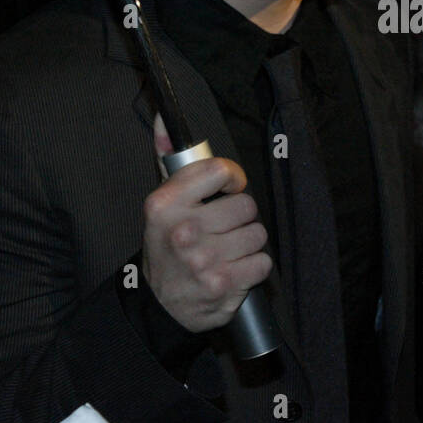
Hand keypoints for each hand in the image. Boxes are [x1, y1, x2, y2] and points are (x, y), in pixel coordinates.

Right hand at [141, 114, 272, 332]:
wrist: (160, 304)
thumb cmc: (167, 246)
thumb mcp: (161, 202)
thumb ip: (168, 157)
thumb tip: (163, 118)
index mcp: (165, 204)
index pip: (222, 171)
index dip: (232, 180)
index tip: (226, 190)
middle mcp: (183, 230)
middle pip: (246, 205)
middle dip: (240, 217)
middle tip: (223, 229)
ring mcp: (203, 260)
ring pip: (257, 233)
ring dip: (248, 243)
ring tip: (227, 250)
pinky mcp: (222, 284)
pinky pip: (262, 262)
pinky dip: (254, 267)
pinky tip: (234, 269)